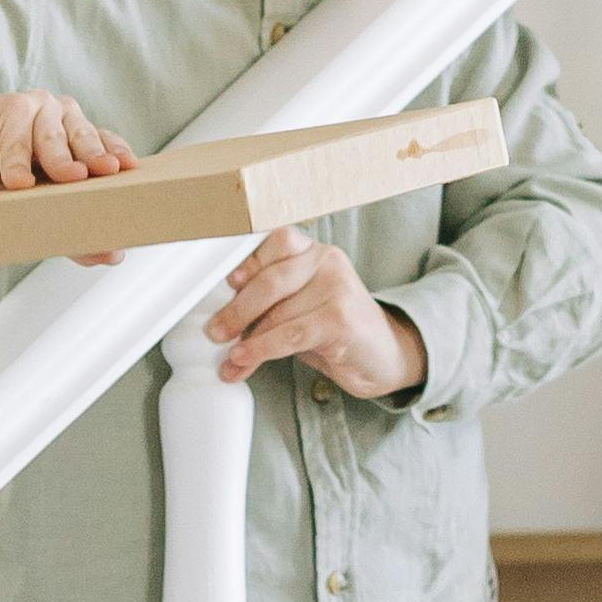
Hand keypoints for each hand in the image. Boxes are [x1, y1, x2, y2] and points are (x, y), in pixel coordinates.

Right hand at [0, 91, 138, 227]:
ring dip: (61, 158)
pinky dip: (16, 160)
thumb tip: (112, 255)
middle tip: (107, 173)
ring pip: (54, 136)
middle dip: (96, 157)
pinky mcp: (5, 110)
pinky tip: (17, 181)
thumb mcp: (37, 212)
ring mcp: (35, 110)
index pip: (106, 144)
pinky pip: (15, 137)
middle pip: (86, 138)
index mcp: (78, 138)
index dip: (118, 155)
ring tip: (70, 179)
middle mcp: (62, 118)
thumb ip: (74, 232)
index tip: (128, 171)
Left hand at [208, 223, 422, 394]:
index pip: (275, 241)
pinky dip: (262, 349)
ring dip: (247, 341)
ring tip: (231, 360)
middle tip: (215, 332)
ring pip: (277, 312)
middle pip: (270, 280)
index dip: (247, 262)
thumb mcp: (302, 305)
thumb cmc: (337, 329)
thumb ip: (271, 301)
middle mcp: (327, 262)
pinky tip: (246, 359)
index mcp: (314, 252)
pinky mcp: (340, 319)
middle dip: (236, 310)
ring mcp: (337, 289)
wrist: (386, 355)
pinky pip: (290, 334)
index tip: (224, 284)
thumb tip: (222, 320)